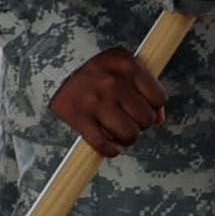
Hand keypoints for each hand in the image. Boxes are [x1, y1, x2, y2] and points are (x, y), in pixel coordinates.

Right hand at [50, 48, 167, 157]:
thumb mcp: (124, 67)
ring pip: (129, 134)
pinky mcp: (78, 116)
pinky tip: (111, 147)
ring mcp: (95, 100)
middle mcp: (113, 82)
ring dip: (128, 138)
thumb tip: (159, 119)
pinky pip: (103, 144)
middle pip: (146, 119)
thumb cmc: (98, 70)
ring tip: (120, 131)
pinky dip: (111, 150)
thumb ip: (146, 88)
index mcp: (127, 65)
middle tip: (128, 119)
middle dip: (141, 123)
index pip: (158, 98)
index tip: (141, 106)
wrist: (54, 67)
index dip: (153, 107)